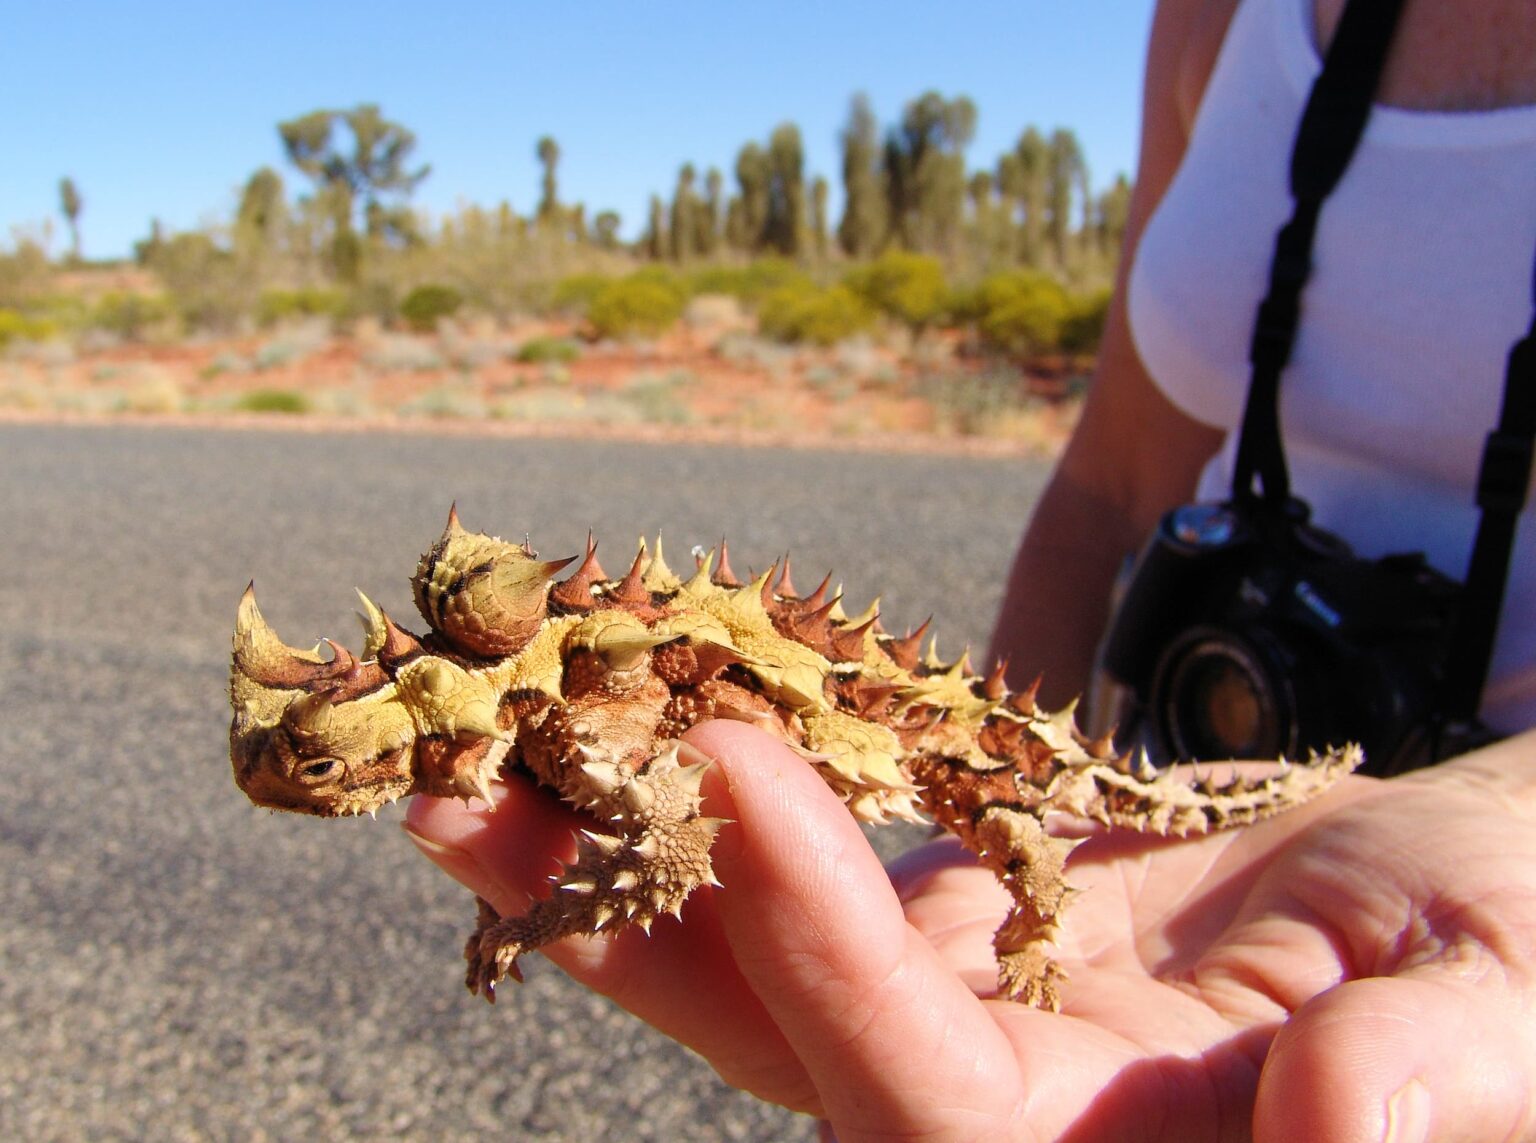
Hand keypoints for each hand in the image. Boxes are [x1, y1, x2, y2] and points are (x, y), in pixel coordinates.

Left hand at [404, 721, 1535, 1141]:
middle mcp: (1004, 1104)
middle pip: (769, 1037)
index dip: (829, 938)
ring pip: (748, 956)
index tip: (734, 753)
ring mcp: (962, 1010)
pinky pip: (798, 872)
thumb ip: (1451, 1077)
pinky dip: (702, 799)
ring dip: (601, 857)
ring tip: (454, 756)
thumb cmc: (1526, 955)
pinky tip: (608, 718)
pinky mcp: (950, 926)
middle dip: (610, 913)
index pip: (929, 1082)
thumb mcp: (1520, 1002)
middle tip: (444, 785)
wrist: (1488, 907)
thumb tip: (1341, 1125)